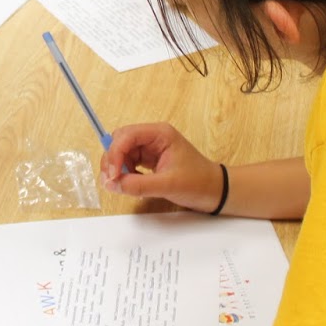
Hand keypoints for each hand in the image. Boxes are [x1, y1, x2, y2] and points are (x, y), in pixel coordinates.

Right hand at [99, 122, 224, 212]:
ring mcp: (151, 147)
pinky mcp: (150, 159)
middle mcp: (153, 137)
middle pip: (120, 141)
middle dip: (112, 160)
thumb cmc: (197, 183)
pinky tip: (130, 183)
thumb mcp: (167, 185)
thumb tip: (111, 184)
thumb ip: (137, 185)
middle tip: (111, 181)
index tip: (112, 176)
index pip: (127, 136)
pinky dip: (124, 172)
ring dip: (117, 167)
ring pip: (122, 152)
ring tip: (120, 184)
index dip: (115, 154)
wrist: (215, 191)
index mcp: (159, 133)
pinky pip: (128, 162)